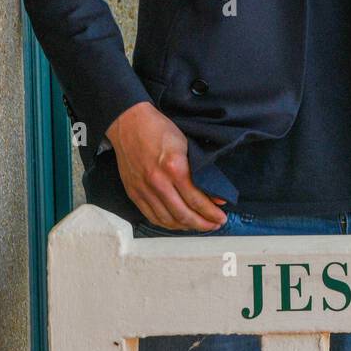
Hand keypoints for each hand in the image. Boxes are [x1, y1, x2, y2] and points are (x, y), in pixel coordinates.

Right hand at [107, 102, 227, 229]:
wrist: (129, 123)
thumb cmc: (159, 130)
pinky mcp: (134, 193)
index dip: (211, 213)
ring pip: (168, 219)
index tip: (221, 218)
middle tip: (214, 225)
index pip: (196, 199)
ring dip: (186, 227)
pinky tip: (178, 223)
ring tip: (199, 226)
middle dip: (202, 224)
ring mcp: (144, 190)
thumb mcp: (186, 146)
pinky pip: (152, 216)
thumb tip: (215, 197)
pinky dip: (167, 224)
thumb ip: (200, 172)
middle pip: (183, 214)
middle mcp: (158, 182)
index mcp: (174, 168)